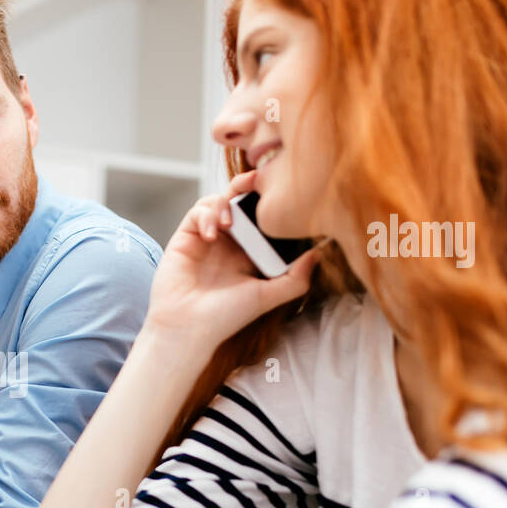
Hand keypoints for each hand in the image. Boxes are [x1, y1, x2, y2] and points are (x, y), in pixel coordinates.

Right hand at [144, 170, 319, 350]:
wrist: (187, 328)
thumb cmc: (224, 317)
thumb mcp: (267, 296)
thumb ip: (296, 278)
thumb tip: (320, 253)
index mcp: (249, 254)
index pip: (262, 219)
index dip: (270, 203)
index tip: (283, 193)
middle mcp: (228, 243)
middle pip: (241, 202)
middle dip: (249, 187)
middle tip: (259, 179)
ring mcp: (207, 239)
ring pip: (219, 201)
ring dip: (226, 203)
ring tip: (230, 223)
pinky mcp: (186, 237)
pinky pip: (197, 212)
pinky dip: (207, 215)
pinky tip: (212, 234)